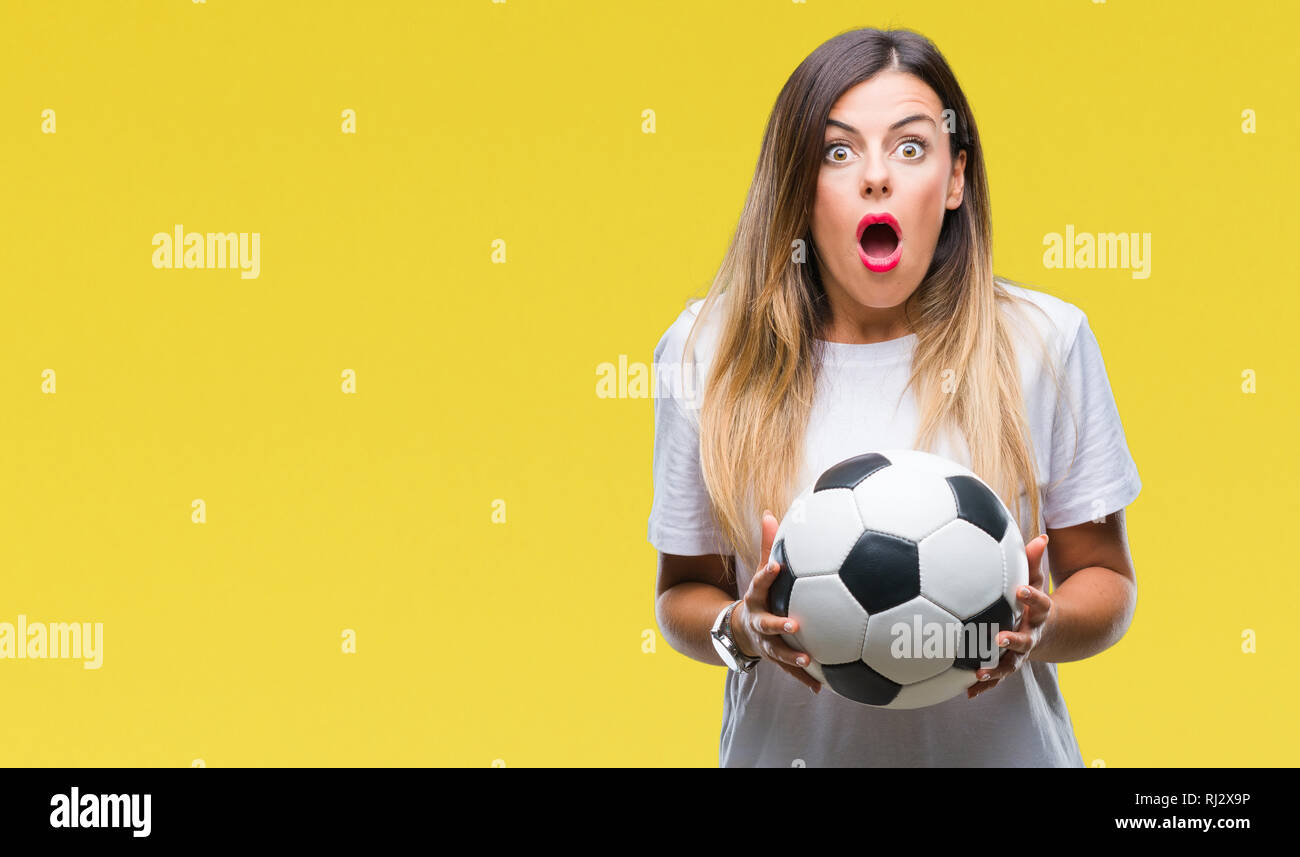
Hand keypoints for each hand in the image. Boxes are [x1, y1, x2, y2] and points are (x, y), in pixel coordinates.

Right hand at [730, 509, 821, 693]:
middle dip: (778, 624)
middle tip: (795, 624)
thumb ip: (767, 545)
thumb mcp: (761, 570)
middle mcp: (759, 621)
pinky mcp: (776, 658)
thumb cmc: (762, 594)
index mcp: (757, 598)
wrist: (741, 630)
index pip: (760, 584)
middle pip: (766, 624)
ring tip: (809, 660)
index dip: (767, 576)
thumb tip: (769, 513)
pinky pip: (791, 671)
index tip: (777, 567)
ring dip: (792, 657)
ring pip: (778, 652)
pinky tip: (820, 687)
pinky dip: (804, 679)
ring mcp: (766, 643)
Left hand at [968, 533, 1054, 698]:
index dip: (1032, 596)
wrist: (1046, 632)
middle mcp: (1031, 635)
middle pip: (1025, 641)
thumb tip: (1042, 537)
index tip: (1021, 589)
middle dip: (1013, 640)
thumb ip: (1033, 561)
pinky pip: (996, 678)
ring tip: (977, 673)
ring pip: (1010, 665)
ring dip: (995, 670)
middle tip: (998, 638)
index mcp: (1038, 614)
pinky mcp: (1007, 664)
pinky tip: (964, 692)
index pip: (1040, 603)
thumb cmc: (1031, 599)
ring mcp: (1019, 653)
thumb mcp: (1036, 579)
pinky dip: (982, 686)